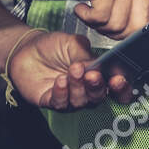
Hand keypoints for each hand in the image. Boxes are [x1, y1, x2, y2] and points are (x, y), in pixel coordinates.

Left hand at [7, 30, 134, 109]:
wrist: (27, 49)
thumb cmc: (53, 46)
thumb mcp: (73, 44)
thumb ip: (87, 56)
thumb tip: (98, 67)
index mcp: (98, 75)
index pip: (116, 88)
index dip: (121, 88)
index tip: (118, 79)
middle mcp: (86, 90)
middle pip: (99, 97)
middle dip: (97, 87)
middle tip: (92, 74)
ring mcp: (70, 98)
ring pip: (81, 102)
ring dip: (78, 87)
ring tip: (72, 70)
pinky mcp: (52, 102)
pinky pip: (61, 104)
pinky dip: (62, 93)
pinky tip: (60, 81)